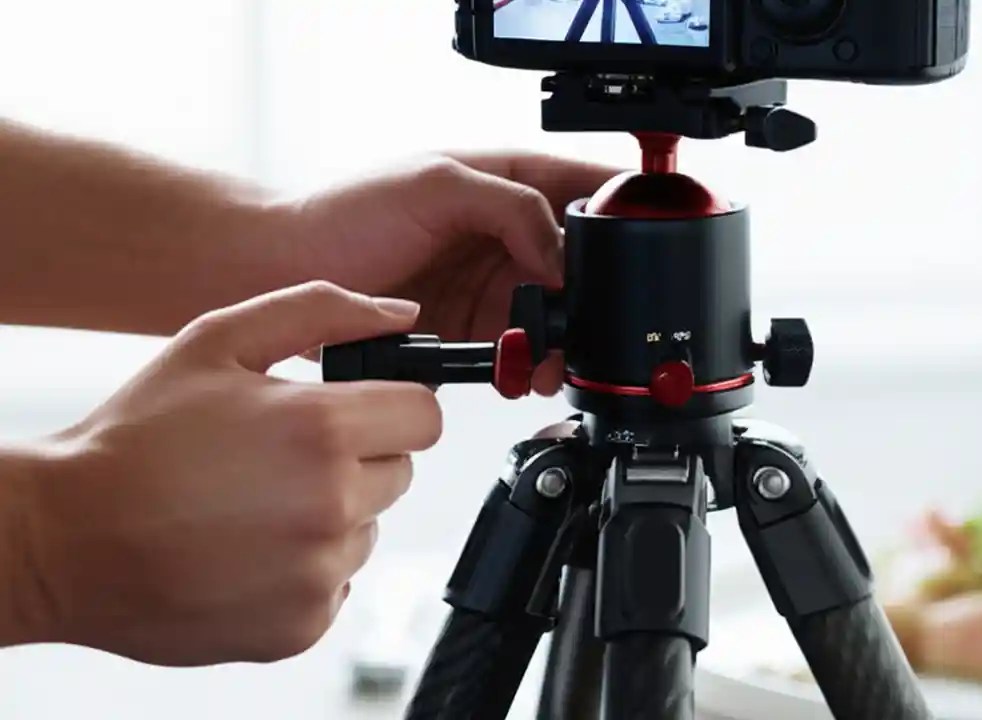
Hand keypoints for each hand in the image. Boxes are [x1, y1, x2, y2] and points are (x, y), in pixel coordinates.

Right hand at [5, 282, 439, 665]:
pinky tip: (245, 550)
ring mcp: (319, 574)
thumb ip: (322, 312)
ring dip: (331, 516)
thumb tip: (402, 314)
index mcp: (322, 429)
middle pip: (400, 471)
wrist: (64, 538)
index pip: (425, 416)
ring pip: (369, 529)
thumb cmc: (136, 437)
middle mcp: (332, 505)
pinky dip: (305, 570)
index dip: (393, 406)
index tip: (357, 410)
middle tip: (282, 456)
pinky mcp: (301, 626)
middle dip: (357, 457)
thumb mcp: (218, 341)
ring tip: (252, 505)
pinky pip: (337, 584)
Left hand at [284, 152, 618, 395]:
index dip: (623, 210)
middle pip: (583, 264)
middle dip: (597, 294)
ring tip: (563, 354)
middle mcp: (508, 233)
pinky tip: (530, 371)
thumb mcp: (436, 184)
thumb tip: (561, 254)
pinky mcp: (474, 329)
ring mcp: (494, 283)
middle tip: (599, 317)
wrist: (283, 275)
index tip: (644, 241)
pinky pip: (522, 350)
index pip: (587, 186)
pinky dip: (533, 364)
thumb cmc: (345, 213)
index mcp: (509, 180)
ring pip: (559, 315)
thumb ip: (511, 207)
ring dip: (568, 338)